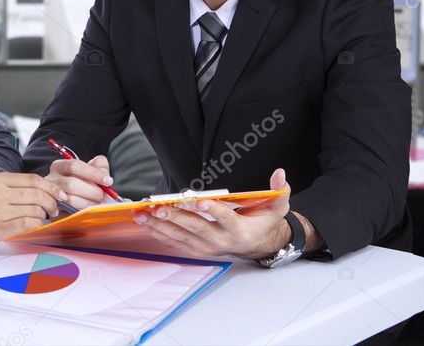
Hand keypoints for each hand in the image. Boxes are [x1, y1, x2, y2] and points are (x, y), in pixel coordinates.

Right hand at [0, 172, 65, 244]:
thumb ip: (14, 187)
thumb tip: (45, 191)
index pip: (34, 180)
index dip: (51, 187)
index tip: (60, 194)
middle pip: (37, 194)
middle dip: (52, 202)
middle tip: (54, 209)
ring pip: (34, 210)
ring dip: (44, 215)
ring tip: (42, 217)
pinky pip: (27, 224)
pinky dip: (35, 223)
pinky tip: (33, 223)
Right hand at [45, 155, 113, 209]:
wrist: (74, 204)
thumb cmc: (84, 186)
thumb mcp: (91, 172)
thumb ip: (100, 166)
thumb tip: (104, 173)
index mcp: (60, 166)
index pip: (74, 166)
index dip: (93, 173)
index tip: (108, 181)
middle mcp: (51, 179)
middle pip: (71, 184)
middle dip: (92, 191)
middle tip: (102, 196)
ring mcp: (49, 195)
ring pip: (70, 199)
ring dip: (88, 203)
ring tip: (95, 204)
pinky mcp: (52, 210)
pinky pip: (68, 213)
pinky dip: (81, 212)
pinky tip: (87, 210)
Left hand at [133, 168, 291, 258]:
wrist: (255, 245)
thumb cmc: (262, 222)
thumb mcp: (276, 207)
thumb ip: (279, 191)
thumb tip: (280, 173)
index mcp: (239, 229)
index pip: (225, 218)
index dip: (213, 210)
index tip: (199, 201)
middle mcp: (221, 241)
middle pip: (196, 227)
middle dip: (177, 217)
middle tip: (160, 206)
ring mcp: (207, 247)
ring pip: (181, 236)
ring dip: (160, 224)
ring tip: (143, 214)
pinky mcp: (196, 250)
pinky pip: (175, 242)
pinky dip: (159, 232)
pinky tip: (145, 222)